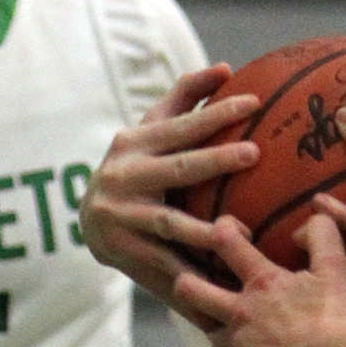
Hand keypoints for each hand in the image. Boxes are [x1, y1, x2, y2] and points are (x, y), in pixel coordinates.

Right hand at [80, 65, 260, 324]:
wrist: (90, 221)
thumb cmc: (139, 165)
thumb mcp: (153, 130)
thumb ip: (186, 99)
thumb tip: (227, 67)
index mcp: (135, 142)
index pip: (182, 124)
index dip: (216, 112)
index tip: (254, 102)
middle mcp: (124, 175)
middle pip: (179, 168)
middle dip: (216, 160)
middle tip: (255, 153)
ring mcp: (121, 215)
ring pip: (171, 224)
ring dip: (207, 230)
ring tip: (246, 233)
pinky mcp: (123, 251)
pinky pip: (165, 263)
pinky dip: (194, 272)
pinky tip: (225, 279)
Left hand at [176, 213, 345, 346]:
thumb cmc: (336, 319)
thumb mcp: (336, 270)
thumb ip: (322, 237)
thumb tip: (303, 224)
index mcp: (262, 283)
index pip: (228, 243)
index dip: (221, 228)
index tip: (224, 228)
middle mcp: (241, 313)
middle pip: (192, 292)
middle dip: (185, 283)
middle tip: (189, 281)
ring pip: (212, 337)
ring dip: (220, 332)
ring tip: (231, 331)